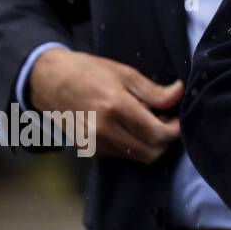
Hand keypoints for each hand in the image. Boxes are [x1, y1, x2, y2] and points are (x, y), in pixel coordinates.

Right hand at [28, 48, 182, 162]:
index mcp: (116, 108)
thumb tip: (180, 94)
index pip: (158, 134)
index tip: (178, 118)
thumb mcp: (126, 74)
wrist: (50, 82)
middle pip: (151, 152)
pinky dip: (135, 146)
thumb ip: (155, 91)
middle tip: (168, 121)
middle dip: (166, 140)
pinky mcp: (90, 150)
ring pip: (138, 157)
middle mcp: (104, 131)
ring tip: (150, 122)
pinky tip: (132, 127)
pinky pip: (123, 155)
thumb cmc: (89, 72)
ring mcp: (95, 144)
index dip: (175, 129)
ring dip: (151, 144)